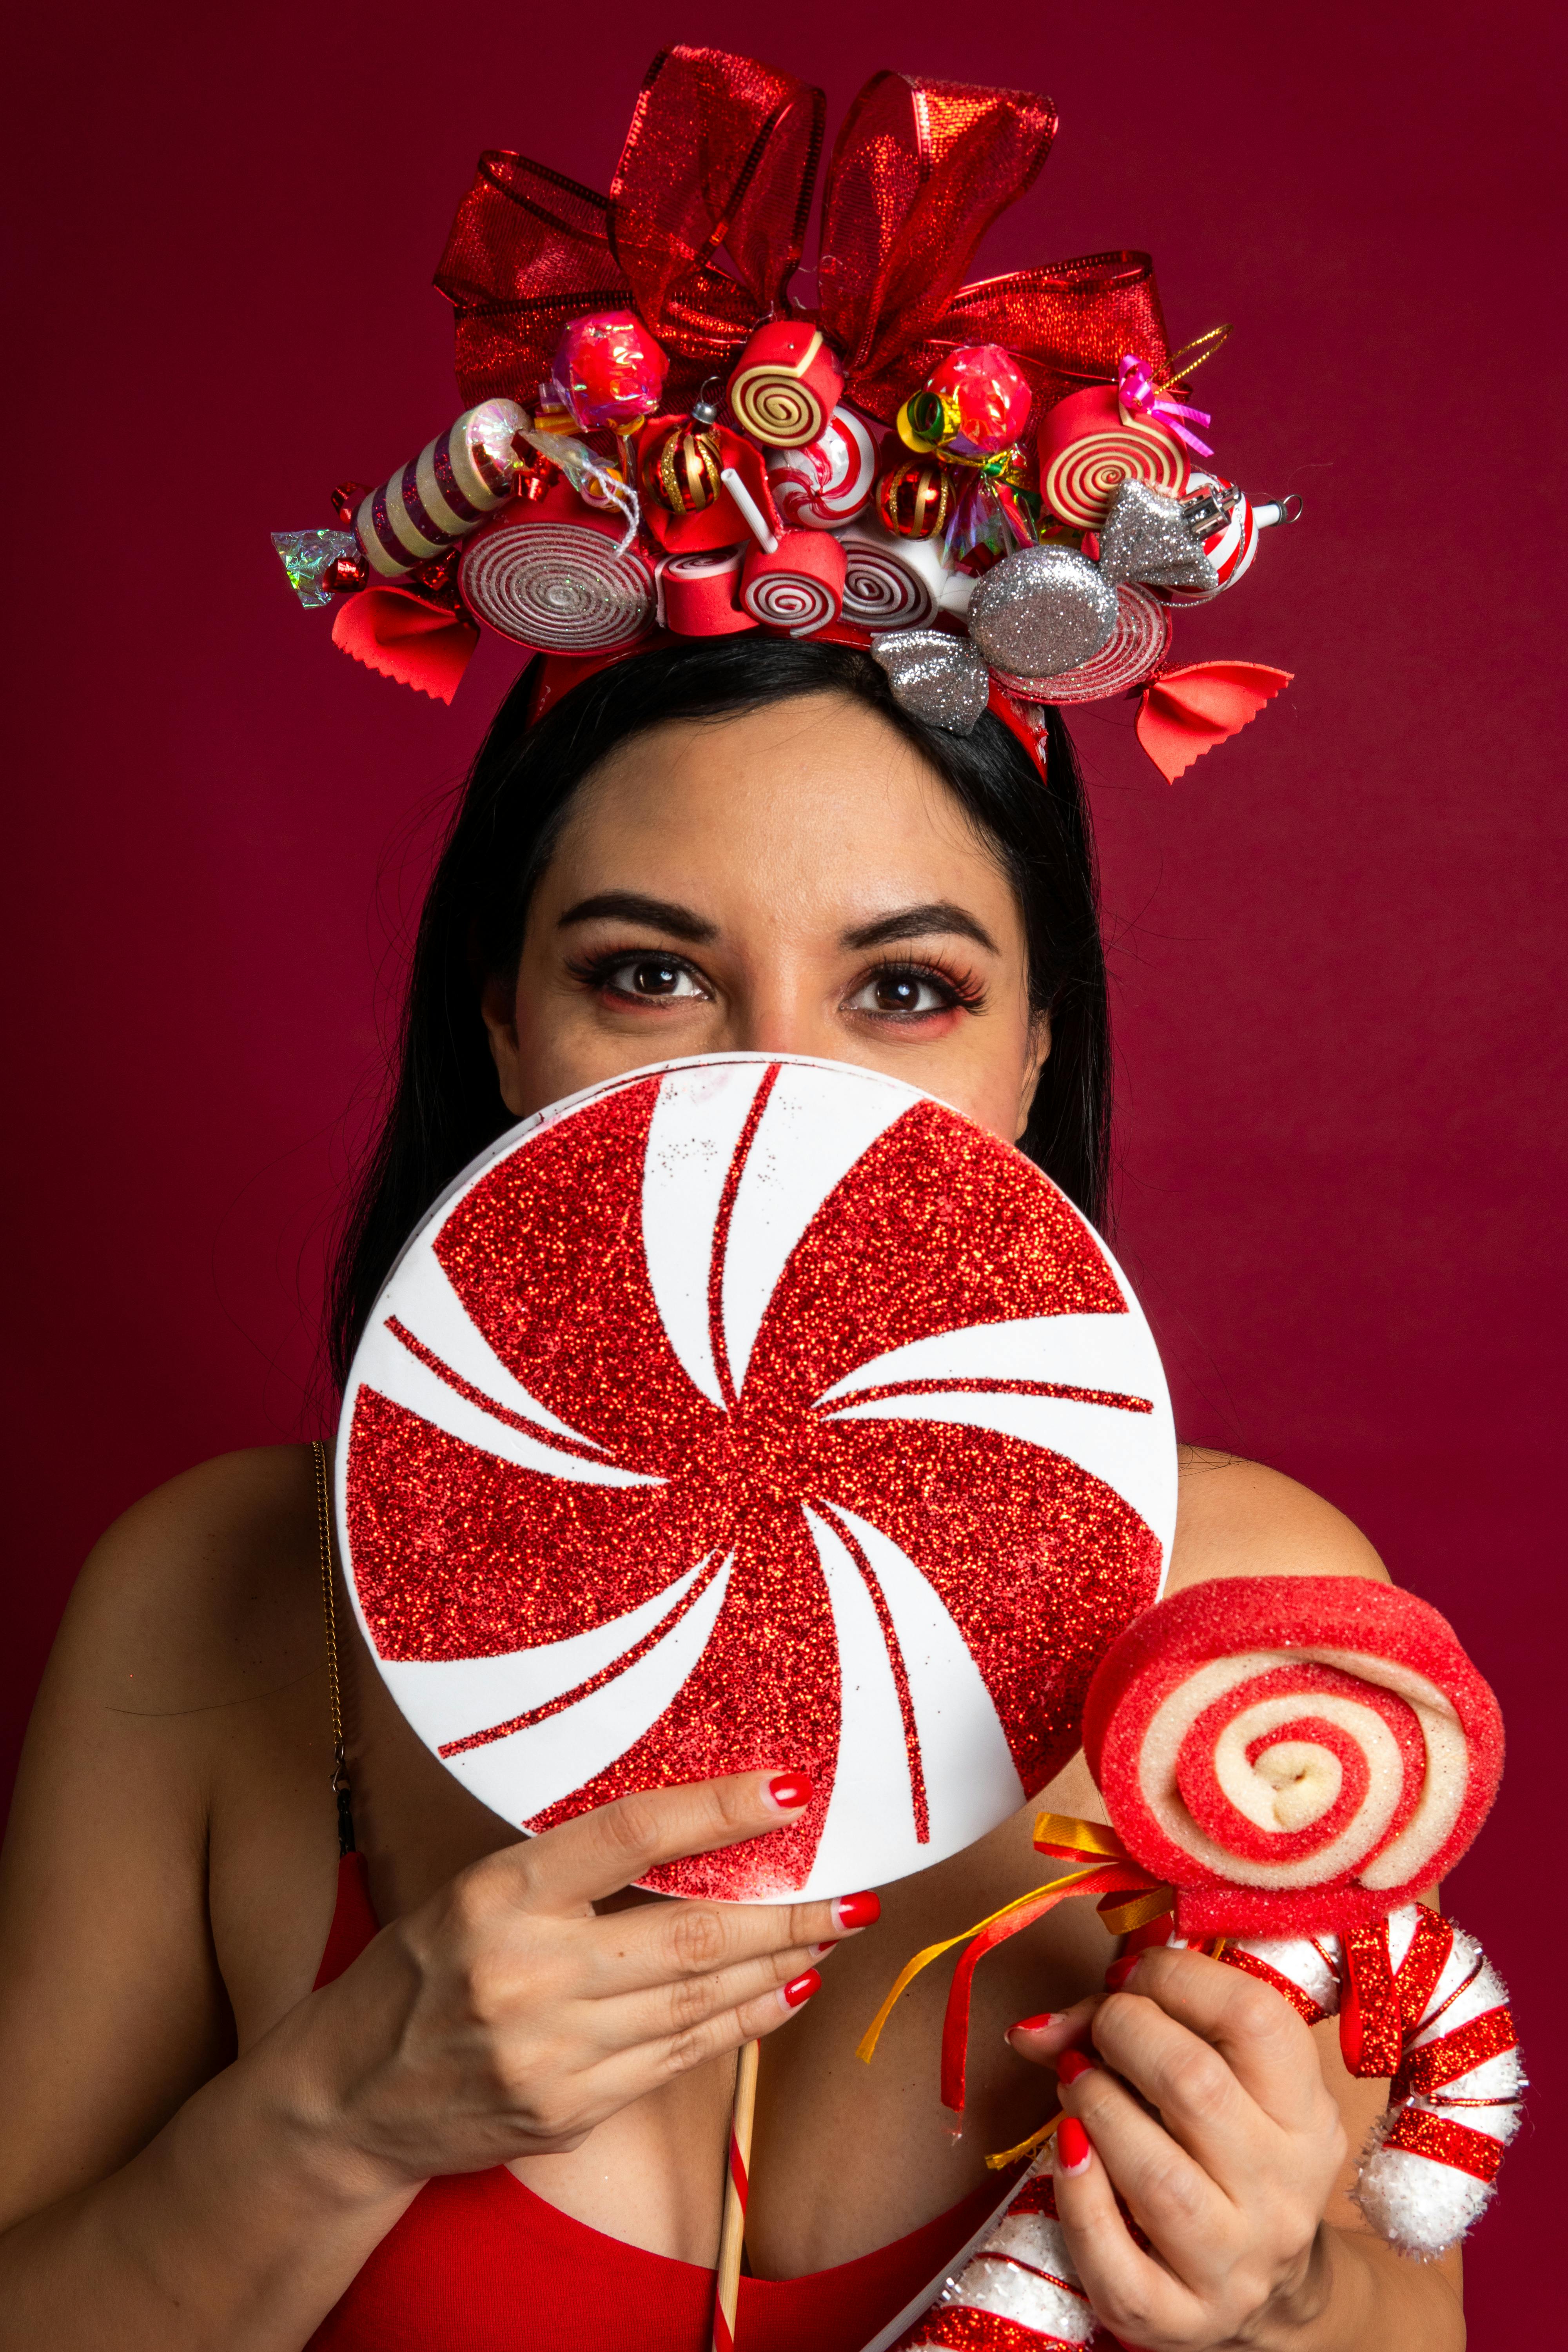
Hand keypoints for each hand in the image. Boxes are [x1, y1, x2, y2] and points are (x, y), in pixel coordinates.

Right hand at [307, 1771, 875, 2187]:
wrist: (346, 2099)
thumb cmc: (420, 1972)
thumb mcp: (478, 1891)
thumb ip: (571, 1872)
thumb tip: (695, 1835)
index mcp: (498, 1895)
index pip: (630, 1836)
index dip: (718, 1810)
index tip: (790, 1788)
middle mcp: (526, 1973)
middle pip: (688, 1936)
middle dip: (787, 1912)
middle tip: (856, 1887)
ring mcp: (551, 2053)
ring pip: (697, 2003)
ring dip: (780, 1966)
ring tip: (836, 1930)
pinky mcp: (569, 2111)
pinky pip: (679, 2059)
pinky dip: (742, 2023)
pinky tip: (786, 1993)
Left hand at [1008, 1947, 1345, 2350]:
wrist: (1265, 2291)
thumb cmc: (1224, 2155)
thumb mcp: (1216, 2080)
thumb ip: (1126, 2028)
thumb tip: (1033, 2031)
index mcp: (1306, 2116)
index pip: (1255, 2017)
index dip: (1176, 1976)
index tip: (1133, 1978)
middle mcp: (1283, 2190)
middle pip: (1194, 2083)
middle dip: (1122, 2033)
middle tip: (1098, 2032)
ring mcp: (1237, 2262)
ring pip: (1154, 2174)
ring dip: (1094, 2106)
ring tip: (1076, 2084)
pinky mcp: (1183, 2321)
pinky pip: (1116, 2264)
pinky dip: (1078, 2200)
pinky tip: (1068, 2156)